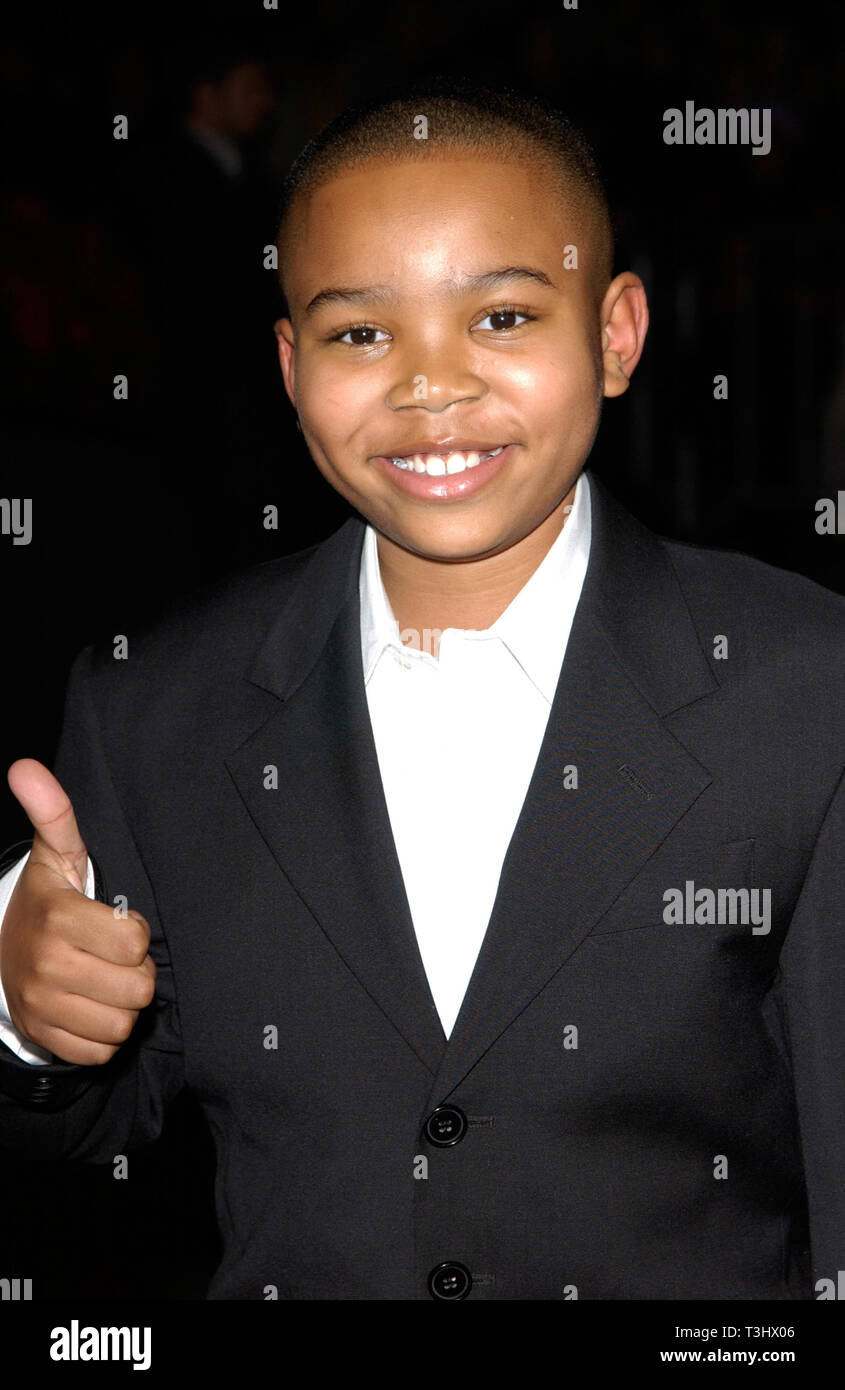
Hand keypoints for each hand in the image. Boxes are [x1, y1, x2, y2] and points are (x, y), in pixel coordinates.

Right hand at [0, 759, 155, 1064]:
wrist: (0, 959)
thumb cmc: (45, 904)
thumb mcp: (53, 856)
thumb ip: (52, 813)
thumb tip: (25, 767)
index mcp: (57, 920)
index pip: (134, 941)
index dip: (134, 932)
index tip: (114, 924)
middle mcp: (46, 968)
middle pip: (136, 988)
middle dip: (135, 972)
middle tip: (115, 957)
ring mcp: (43, 1010)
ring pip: (122, 1024)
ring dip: (123, 1005)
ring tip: (105, 981)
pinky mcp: (47, 1041)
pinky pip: (102, 1051)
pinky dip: (104, 1035)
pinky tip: (92, 1007)